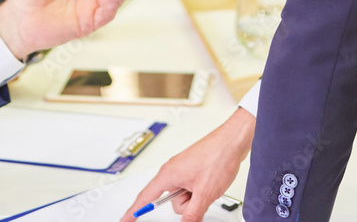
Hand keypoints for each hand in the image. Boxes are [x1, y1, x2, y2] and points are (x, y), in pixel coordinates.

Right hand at [122, 108, 255, 221]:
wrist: (231, 142)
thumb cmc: (218, 157)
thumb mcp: (205, 193)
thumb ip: (192, 214)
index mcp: (168, 174)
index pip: (145, 197)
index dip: (133, 211)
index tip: (124, 220)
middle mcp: (172, 171)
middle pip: (170, 201)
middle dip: (186, 205)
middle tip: (200, 197)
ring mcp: (182, 170)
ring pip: (182, 196)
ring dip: (195, 197)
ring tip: (208, 186)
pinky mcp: (191, 170)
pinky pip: (190, 188)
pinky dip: (198, 191)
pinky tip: (209, 184)